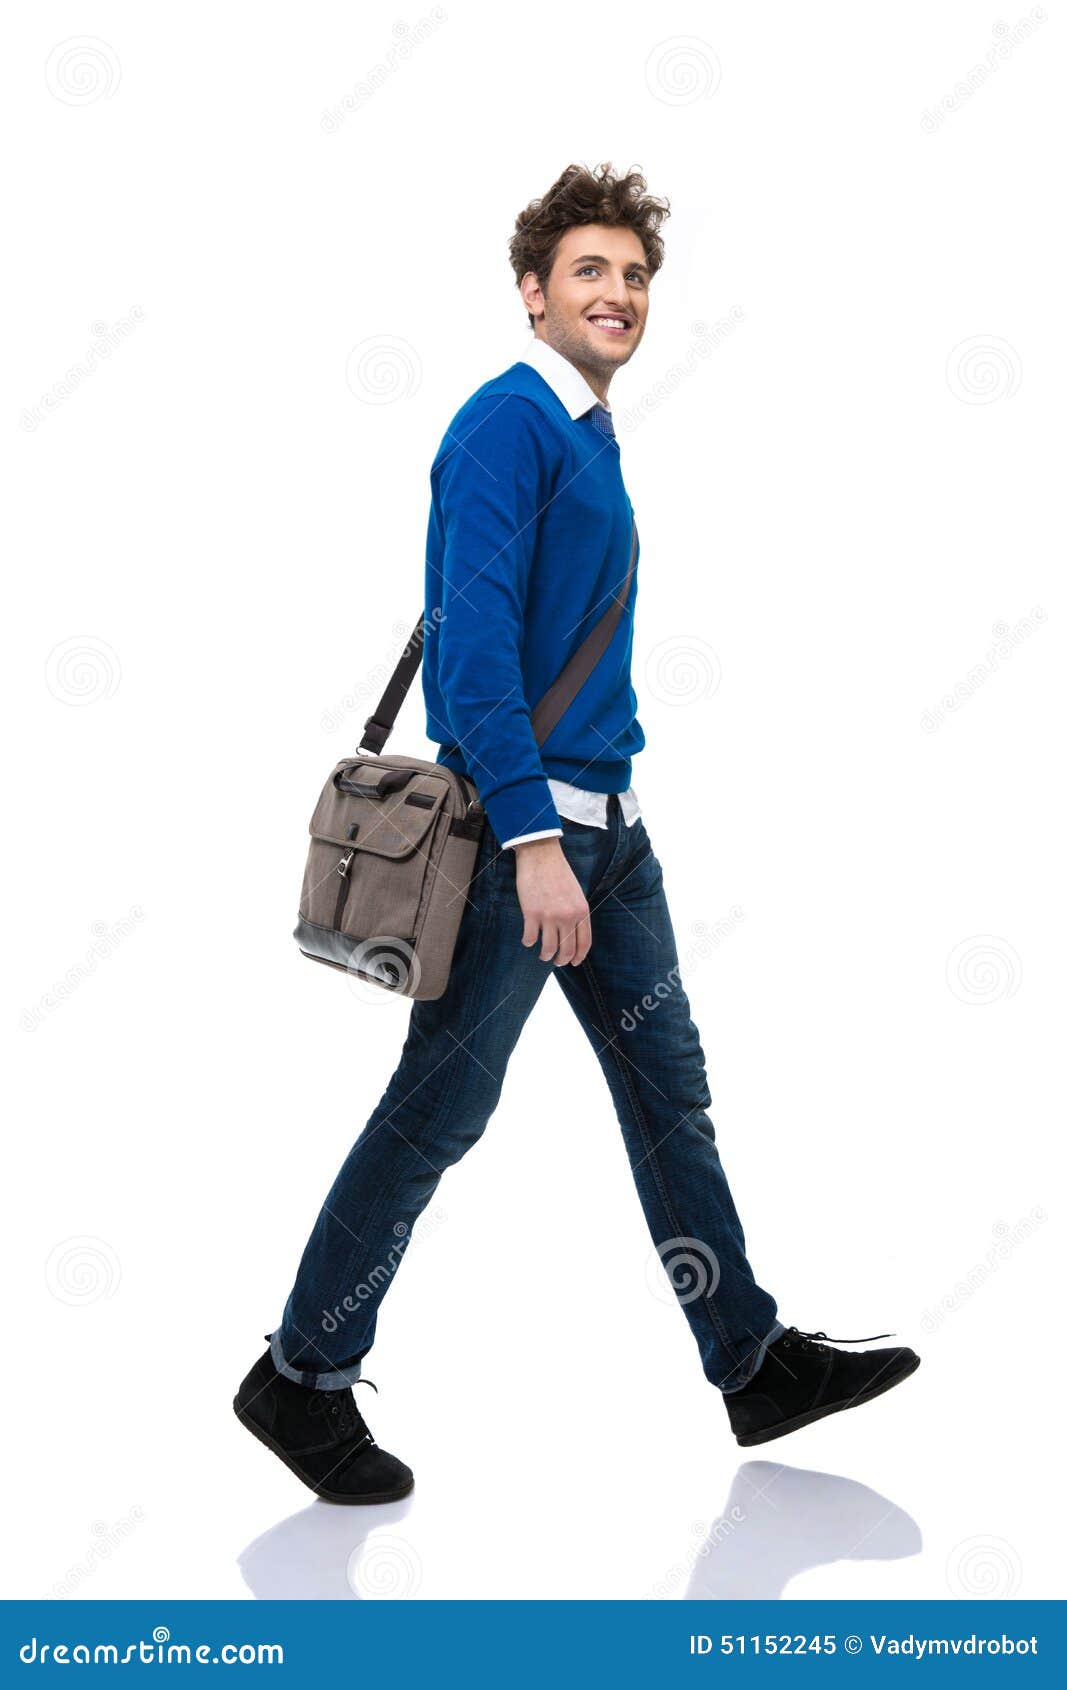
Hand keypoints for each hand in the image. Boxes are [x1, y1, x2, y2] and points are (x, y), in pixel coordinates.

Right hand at [513, 837, 591, 965]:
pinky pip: (530, 938)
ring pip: (548, 948)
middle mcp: (568, 916)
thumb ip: (576, 912)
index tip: (574, 962)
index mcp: (581, 911)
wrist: (541, 854)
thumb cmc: (558, 872)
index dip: (579, 956)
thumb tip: (572, 932)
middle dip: (561, 960)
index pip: (584, 942)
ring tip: (543, 954)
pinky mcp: (531, 913)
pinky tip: (527, 940)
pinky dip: (528, 942)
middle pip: (567, 949)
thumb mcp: (576, 893)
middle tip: (556, 961)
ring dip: (545, 955)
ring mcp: (550, 916)